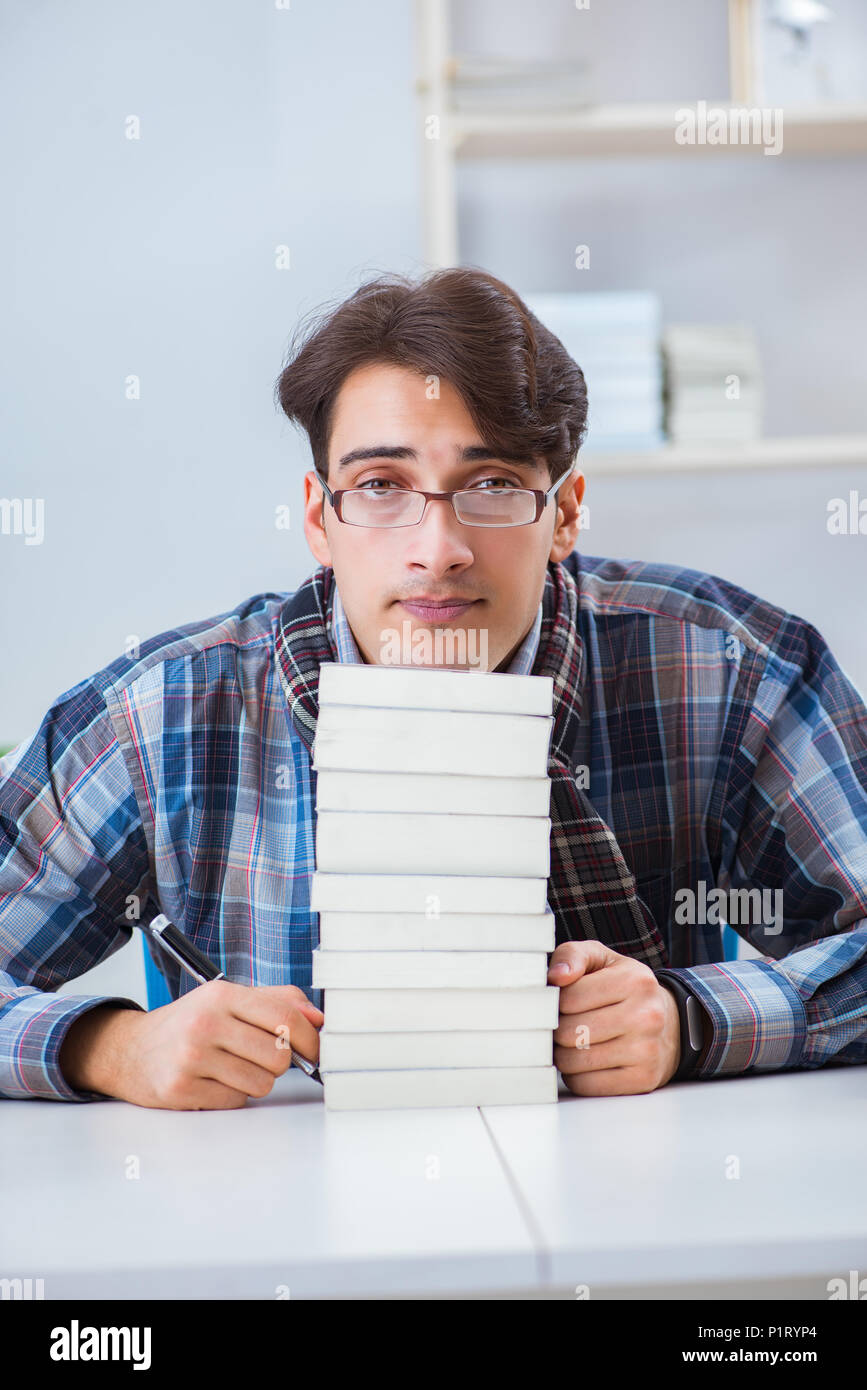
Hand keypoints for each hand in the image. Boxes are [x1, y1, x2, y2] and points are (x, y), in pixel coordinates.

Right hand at [60, 982, 323, 1109]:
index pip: (286, 1018)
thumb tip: (318, 1019)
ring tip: (230, 1067)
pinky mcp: (182, 1090)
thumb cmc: (188, 1024)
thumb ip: (276, 1001)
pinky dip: (232, 1094)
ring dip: (255, 1081)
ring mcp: (192, 1058)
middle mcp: (206, 1023)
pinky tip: (212, 1081)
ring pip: (261, 1083)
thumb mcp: (226, 999)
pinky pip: (236, 1101)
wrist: (129, 1051)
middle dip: (278, 1062)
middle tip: (259, 1056)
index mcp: (222, 995)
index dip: (311, 1039)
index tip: (317, 1050)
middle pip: (279, 1056)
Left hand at [548, 941, 681, 1095]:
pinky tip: (586, 1063)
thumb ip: (573, 955)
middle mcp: (645, 1015)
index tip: (563, 1003)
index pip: (569, 997)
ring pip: (574, 1061)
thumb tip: (556, 977)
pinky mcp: (643, 1080)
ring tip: (574, 1043)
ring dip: (564, 1055)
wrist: (672, 1023)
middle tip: (565, 1025)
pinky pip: (586, 1085)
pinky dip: (577, 1076)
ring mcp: (647, 1050)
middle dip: (558, 1030)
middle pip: (570, 1031)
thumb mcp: (603, 960)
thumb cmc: (627, 989)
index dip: (557, 1002)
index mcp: (634, 980)